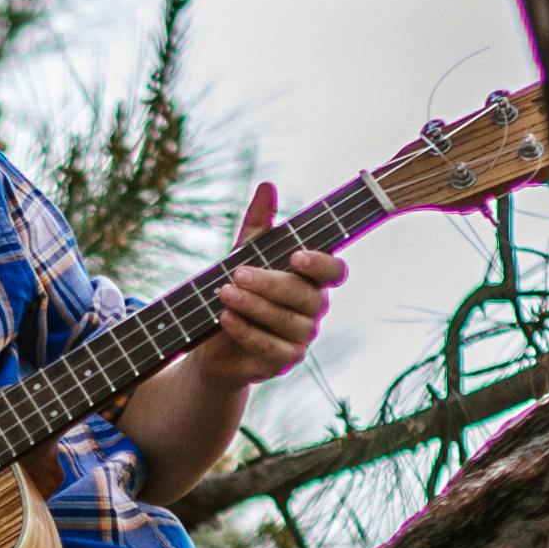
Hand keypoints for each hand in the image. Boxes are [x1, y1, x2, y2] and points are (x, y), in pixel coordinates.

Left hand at [191, 176, 350, 398]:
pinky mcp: (284, 361)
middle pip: (307, 296)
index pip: (335, 272)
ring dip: (254, 306)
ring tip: (224, 294)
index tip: (296, 256)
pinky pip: (270, 347)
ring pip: (287, 322)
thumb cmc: (237, 292)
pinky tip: (225, 318)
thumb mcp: (243, 254)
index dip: (322, 264)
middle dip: (271, 284)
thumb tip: (267, 186)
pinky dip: (246, 331)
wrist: (213, 343)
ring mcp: (302, 337)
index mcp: (312, 280)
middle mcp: (314, 309)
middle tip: (238, 274)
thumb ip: (257, 224)